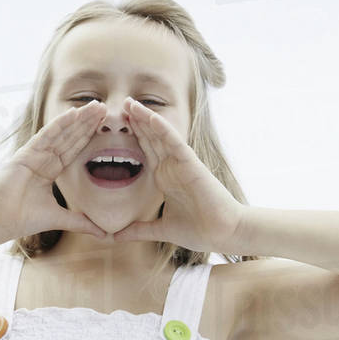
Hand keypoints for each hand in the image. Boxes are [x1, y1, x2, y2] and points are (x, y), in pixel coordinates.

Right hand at [0, 101, 109, 243]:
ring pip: (61, 132)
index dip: (88, 136)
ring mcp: (34, 154)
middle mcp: (43, 159)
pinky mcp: (26, 154)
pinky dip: (60, 124)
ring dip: (78, 119)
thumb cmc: (22, 219)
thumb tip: (103, 234)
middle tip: (104, 108)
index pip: (74, 149)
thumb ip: (80, 222)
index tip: (104, 125)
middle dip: (87, 123)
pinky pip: (46, 135)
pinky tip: (74, 113)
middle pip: (70, 137)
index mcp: (50, 170)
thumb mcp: (59, 218)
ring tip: (95, 106)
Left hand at [109, 97, 245, 254]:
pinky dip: (163, 130)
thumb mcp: (161, 230)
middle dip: (136, 121)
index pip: (145, 151)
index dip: (132, 136)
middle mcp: (171, 167)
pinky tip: (151, 117)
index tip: (114, 124)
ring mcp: (181, 164)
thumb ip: (138, 230)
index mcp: (164, 178)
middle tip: (120, 102)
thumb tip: (115, 237)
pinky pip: (175, 144)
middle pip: (150, 138)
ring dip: (146, 118)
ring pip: (160, 136)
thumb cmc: (200, 230)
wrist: (224, 235)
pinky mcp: (191, 165)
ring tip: (130, 103)